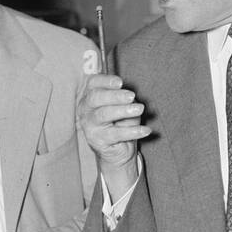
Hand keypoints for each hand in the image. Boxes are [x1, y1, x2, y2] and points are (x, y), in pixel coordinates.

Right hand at [78, 73, 151, 199]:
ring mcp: (90, 126)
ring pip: (104, 114)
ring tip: (139, 109)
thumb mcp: (124, 106)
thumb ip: (125, 99)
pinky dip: (133, 131)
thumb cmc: (120, 122)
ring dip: (123, 111)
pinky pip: (116, 134)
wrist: (118, 150)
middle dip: (114, 95)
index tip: (120, 82)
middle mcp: (86, 110)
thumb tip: (130, 97)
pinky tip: (145, 130)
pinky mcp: (98, 141)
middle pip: (96, 97)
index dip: (105, 81)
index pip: (93, 83)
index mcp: (90, 96)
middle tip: (131, 96)